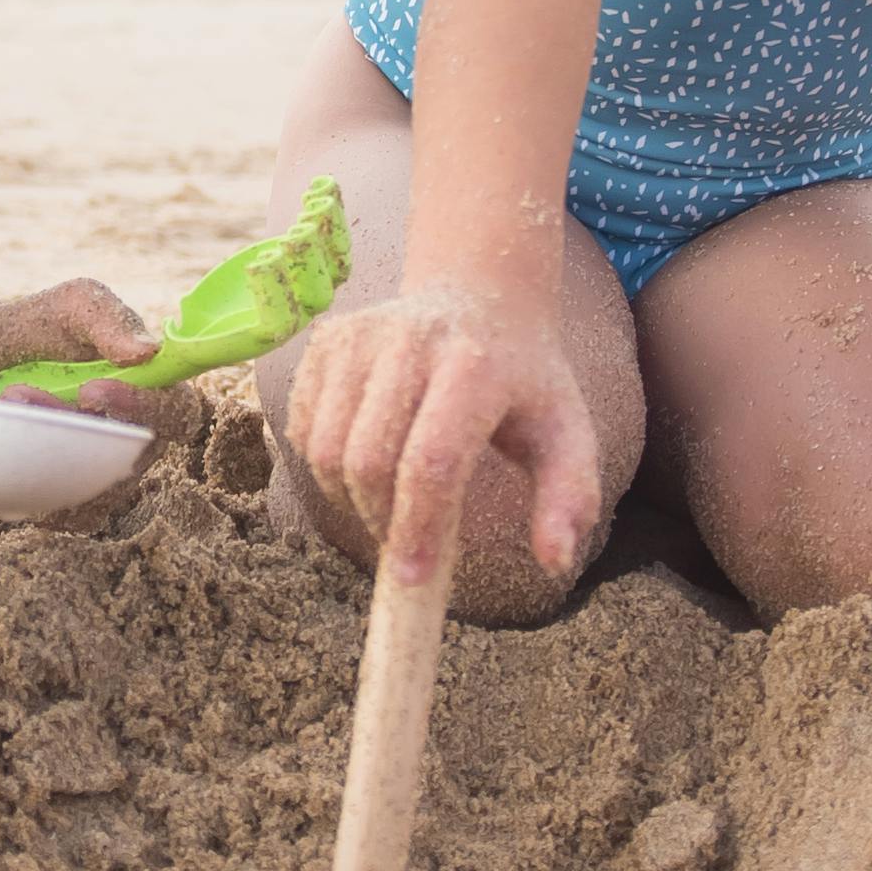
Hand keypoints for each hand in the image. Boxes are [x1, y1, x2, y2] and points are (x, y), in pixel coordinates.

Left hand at [0, 278, 208, 478]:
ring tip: (8, 400)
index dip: (144, 409)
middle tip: (25, 391)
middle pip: (130, 458)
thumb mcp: (75, 305)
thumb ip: (110, 320)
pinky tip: (5, 438)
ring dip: (42, 446)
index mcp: (155, 390)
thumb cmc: (43, 325)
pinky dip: (28, 477)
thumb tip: (148, 351)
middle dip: (73, 427)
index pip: (178, 413)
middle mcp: (137, 437)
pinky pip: (62, 510)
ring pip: (91, 485)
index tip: (91, 388)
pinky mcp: (68, 493)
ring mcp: (104, 471)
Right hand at [284, 281, 600, 586]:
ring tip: (384, 504)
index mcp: (475, 365)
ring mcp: (360, 335)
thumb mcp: (566, 432)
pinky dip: (322, 465)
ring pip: (323, 449)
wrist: (482, 294)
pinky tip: (362, 462)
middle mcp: (410, 340)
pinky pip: (301, 427)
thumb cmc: (524, 381)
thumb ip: (570, 497)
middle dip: (378, 519)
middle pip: (367, 461)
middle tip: (403, 540)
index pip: (431, 462)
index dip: (416, 526)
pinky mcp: (326, 339)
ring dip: (346, 497)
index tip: (413, 576)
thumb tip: (556, 561)